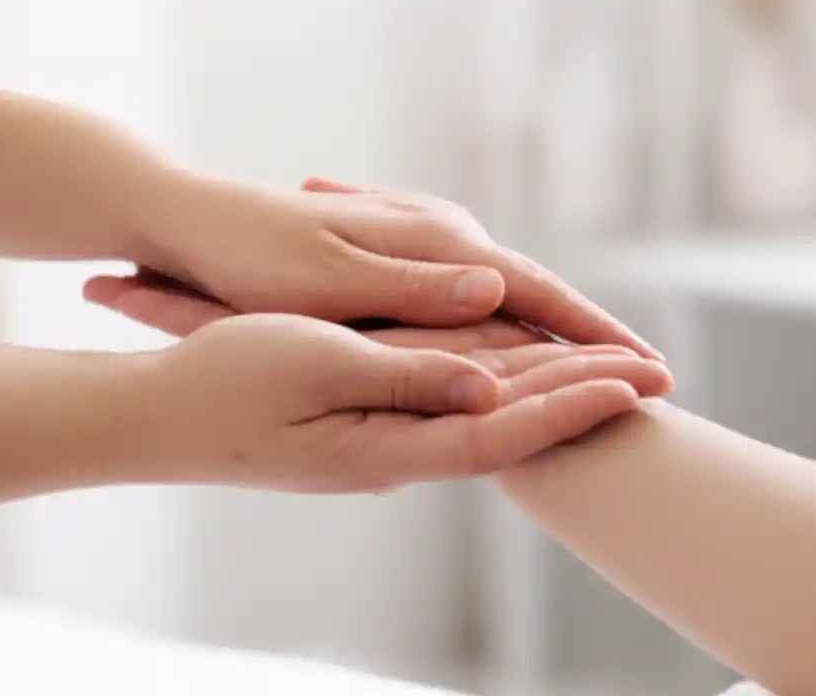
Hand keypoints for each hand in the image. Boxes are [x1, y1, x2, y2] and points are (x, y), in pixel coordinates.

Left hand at [108, 174, 660, 356]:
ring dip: (563, 333)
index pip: (537, 292)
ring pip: (513, 298)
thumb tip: (499, 293)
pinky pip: (481, 301)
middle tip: (658, 377)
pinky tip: (535, 346)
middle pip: (539, 295)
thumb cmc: (252, 253)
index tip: (649, 370)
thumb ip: (415, 291)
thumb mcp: (330, 278)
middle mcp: (443, 241)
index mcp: (435, 244)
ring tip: (617, 370)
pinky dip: (518, 326)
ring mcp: (428, 250)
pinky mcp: (408, 264)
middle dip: (596, 337)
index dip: (594, 335)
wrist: (194, 220)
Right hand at [133, 314, 670, 492]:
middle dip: (586, 398)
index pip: (506, 427)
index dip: (573, 405)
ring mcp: (388, 442)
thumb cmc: (222, 384)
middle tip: (658, 374)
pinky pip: (455, 401)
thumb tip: (489, 386)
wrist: (157, 417)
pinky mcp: (372, 424)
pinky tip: (534, 366)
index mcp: (390, 446)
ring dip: (555, 392)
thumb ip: (407, 375)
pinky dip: (504, 382)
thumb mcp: (312, 363)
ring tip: (620, 371)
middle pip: (514, 425)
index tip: (633, 382)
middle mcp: (402, 453)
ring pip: (491, 413)